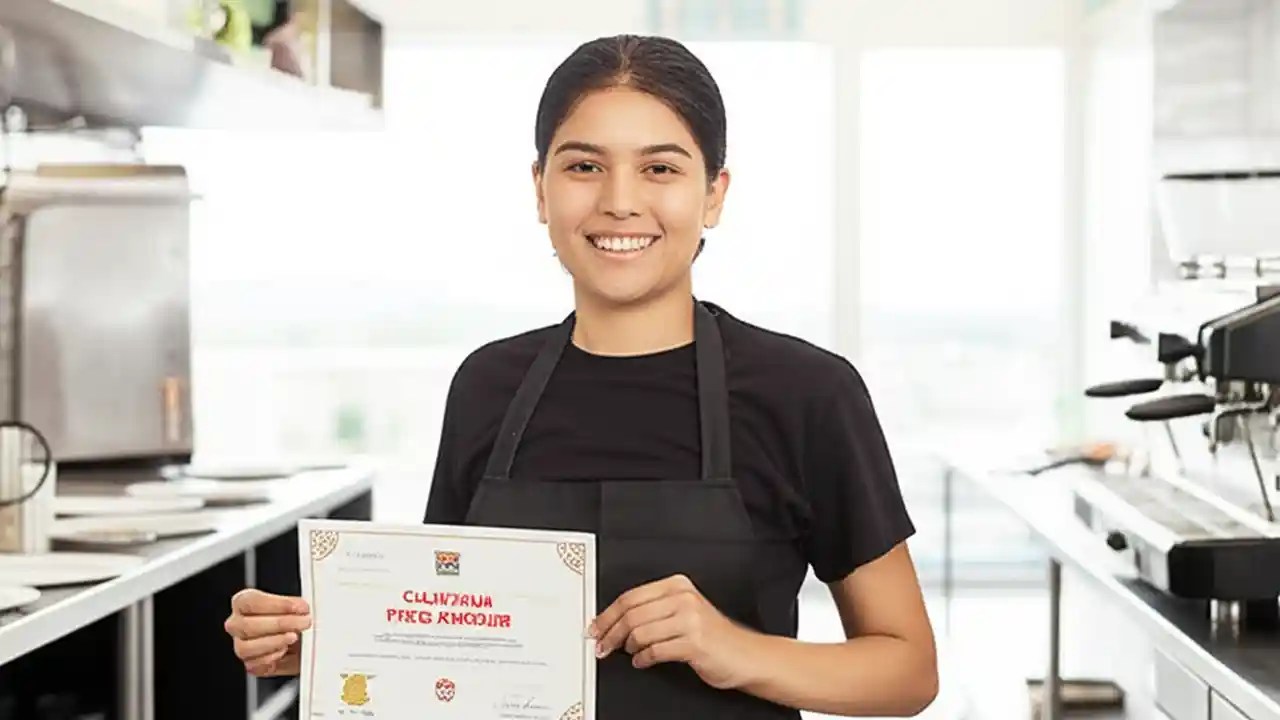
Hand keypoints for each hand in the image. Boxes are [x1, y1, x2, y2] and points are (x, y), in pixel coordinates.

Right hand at [224, 588, 311, 676]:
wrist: (303, 643)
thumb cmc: (295, 619)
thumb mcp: (297, 607)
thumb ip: (296, 606)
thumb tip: (303, 609)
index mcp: (243, 602)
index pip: (251, 602)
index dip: (278, 605)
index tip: (301, 608)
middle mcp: (238, 624)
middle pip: (248, 626)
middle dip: (280, 623)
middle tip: (304, 622)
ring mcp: (242, 646)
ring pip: (246, 648)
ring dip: (275, 642)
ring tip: (295, 637)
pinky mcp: (252, 665)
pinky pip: (254, 665)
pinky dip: (271, 659)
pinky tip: (285, 651)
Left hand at [588, 574, 756, 690]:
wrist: (746, 655)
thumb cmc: (713, 636)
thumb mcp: (684, 611)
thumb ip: (654, 610)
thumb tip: (615, 620)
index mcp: (677, 585)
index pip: (631, 596)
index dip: (607, 614)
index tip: (596, 627)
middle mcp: (683, 598)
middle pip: (631, 614)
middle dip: (610, 632)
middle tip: (602, 645)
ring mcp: (690, 620)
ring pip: (640, 633)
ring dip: (627, 647)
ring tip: (629, 653)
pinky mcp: (694, 643)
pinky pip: (655, 651)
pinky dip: (643, 659)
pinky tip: (643, 661)